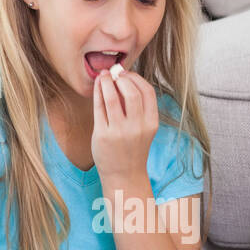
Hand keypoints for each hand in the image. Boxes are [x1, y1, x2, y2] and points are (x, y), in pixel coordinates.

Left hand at [91, 67, 157, 181]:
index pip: (148, 92)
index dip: (136, 78)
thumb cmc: (132, 149)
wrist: (124, 176)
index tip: (127, 74)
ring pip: (112, 97)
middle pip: (131, 92)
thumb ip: (137, 107)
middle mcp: (137, 127)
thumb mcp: (143, 128)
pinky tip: (98, 87)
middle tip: (114, 73)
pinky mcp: (102, 135)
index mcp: (151, 123)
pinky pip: (99, 107)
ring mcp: (119, 132)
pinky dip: (98, 93)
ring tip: (103, 76)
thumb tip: (123, 79)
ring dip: (107, 82)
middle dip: (121, 77)